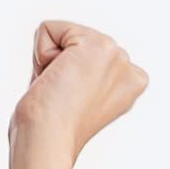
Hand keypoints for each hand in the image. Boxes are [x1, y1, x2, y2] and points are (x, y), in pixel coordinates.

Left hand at [7, 19, 145, 161]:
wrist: (47, 140)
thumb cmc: (51, 130)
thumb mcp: (77, 97)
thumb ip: (83, 75)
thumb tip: (64, 65)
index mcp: (129, 83)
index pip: (84, 54)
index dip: (64, 74)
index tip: (69, 101)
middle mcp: (129, 68)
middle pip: (75, 41)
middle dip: (58, 64)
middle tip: (60, 96)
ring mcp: (117, 56)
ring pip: (63, 34)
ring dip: (49, 61)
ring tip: (58, 90)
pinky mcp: (98, 46)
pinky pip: (48, 28)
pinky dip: (40, 53)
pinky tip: (54, 79)